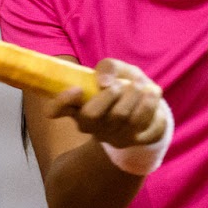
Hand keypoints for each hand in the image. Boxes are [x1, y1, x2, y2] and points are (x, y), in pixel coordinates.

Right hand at [48, 58, 167, 149]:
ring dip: (132, 95)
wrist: (149, 107)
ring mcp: (109, 135)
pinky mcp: (131, 140)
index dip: (61, 102)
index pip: (55, 110)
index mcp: (77, 105)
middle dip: (108, 95)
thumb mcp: (116, 70)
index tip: (76, 89)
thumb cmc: (124, 86)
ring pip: (119, 116)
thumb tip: (105, 82)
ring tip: (140, 85)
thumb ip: (108, 67)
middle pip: (90, 116)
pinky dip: (148, 103)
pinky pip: (140, 122)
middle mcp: (89, 124)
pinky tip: (152, 94)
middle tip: (119, 84)